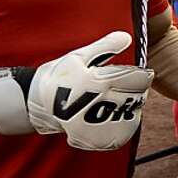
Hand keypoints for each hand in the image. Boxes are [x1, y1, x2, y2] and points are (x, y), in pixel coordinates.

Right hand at [26, 31, 153, 150]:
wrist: (37, 106)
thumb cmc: (59, 77)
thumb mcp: (78, 57)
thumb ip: (105, 46)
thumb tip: (127, 37)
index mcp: (101, 82)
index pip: (140, 79)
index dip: (140, 74)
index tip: (132, 73)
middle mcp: (104, 106)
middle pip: (139, 96)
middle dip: (133, 90)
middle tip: (115, 87)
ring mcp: (103, 126)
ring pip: (134, 114)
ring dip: (128, 107)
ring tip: (108, 102)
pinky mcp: (101, 140)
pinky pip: (125, 131)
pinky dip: (122, 123)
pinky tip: (108, 115)